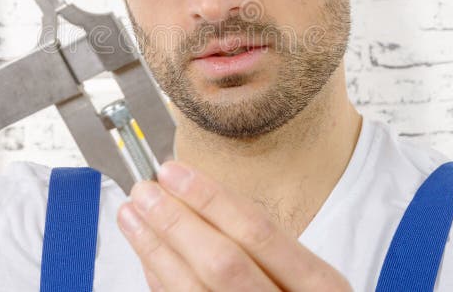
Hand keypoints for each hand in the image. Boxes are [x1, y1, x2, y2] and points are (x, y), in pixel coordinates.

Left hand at [117, 161, 351, 290]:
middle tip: (145, 191)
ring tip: (132, 215)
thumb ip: (260, 238)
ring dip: (156, 249)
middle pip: (222, 262)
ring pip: (194, 290)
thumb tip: (192, 190)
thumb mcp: (306, 270)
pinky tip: (148, 252)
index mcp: (320, 284)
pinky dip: (161, 278)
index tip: (173, 171)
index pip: (257, 230)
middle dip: (176, 222)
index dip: (209, 198)